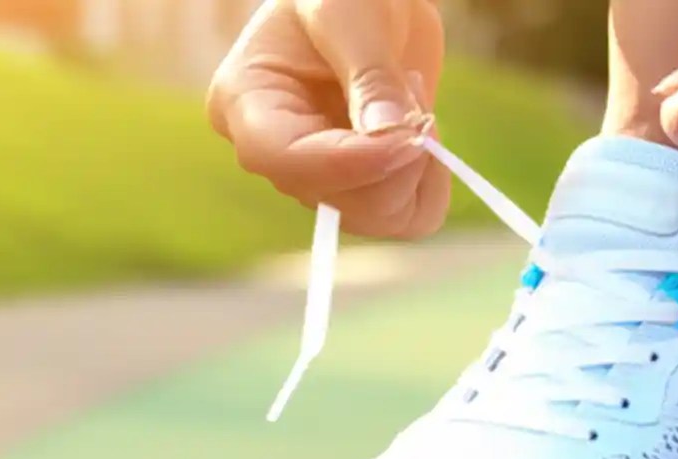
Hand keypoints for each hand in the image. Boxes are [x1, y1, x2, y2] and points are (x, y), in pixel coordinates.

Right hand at [207, 0, 447, 237]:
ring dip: (416, 166)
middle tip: (413, 94)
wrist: (369, 4)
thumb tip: (388, 136)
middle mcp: (276, 153)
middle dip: (396, 158)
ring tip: (411, 102)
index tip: (411, 137)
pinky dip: (429, 183)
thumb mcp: (351, 12)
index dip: (350, 162)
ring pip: (378, 217)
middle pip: (338, 200)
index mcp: (248, 102)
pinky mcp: (361, 188)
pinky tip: (420, 131)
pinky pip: (406, 218)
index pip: (285, 159)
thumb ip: (370, 75)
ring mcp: (320, 177)